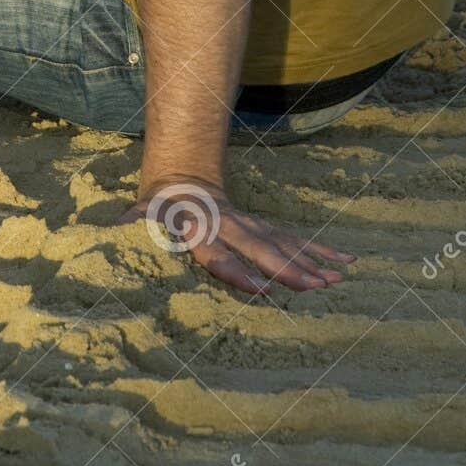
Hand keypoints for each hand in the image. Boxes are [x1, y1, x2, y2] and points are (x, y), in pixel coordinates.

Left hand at [117, 177, 355, 296]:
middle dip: (287, 269)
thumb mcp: (141, 211)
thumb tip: (120, 226)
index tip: (261, 289)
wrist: (183, 176)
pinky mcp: (264, 227)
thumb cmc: (158, 205)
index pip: (219, 254)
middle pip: (260, 249)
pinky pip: (295, 239)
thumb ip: (135, 221)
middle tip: (314, 287)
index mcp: (199, 228)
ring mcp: (251, 225)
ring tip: (337, 280)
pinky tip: (345, 261)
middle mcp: (230, 226)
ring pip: (284, 243)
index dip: (238, 271)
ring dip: (311, 262)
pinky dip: (321, 250)